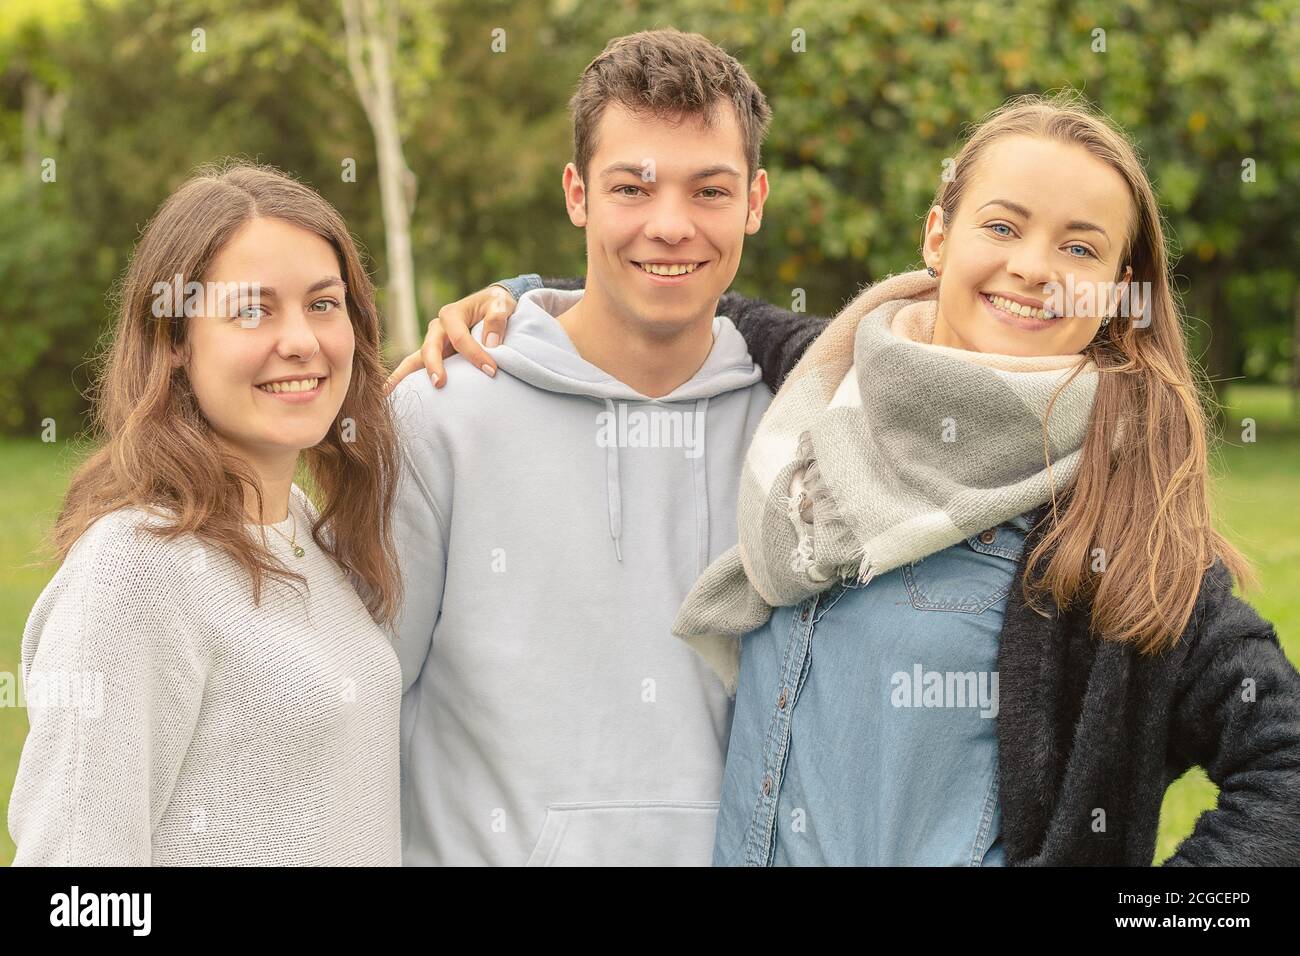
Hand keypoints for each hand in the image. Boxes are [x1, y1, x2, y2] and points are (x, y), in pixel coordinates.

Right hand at [384, 284, 516, 393]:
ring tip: (392, 393)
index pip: (460, 338)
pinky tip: (391, 394)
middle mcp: (437, 328)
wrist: (490, 307)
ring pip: (416, 359)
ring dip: (407, 376)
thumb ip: (497, 319)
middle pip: (430, 347)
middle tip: (440, 383)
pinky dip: (405, 379)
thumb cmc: (495, 306)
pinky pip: (417, 367)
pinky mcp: (435, 355)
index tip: (492, 370)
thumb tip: (490, 343)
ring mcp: (433, 342)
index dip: (475, 354)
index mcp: (451, 314)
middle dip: (434, 365)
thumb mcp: (501, 305)